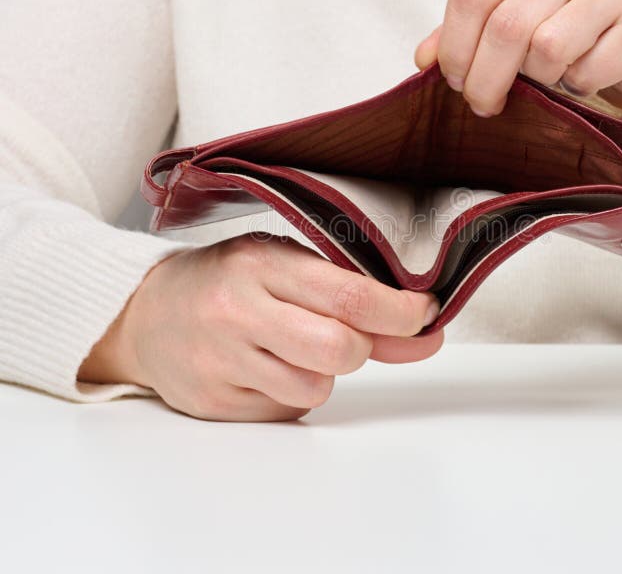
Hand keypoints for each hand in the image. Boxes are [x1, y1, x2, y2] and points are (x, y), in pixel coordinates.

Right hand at [78, 235, 442, 421]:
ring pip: (316, 388)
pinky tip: (264, 367)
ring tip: (290, 346)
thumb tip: (422, 336)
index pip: (349, 295)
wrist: (145, 314)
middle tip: (347, 335)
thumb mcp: (284, 267)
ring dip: (322, 373)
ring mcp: (221, 361)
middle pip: (339, 350)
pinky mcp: (214, 403)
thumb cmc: (226, 280)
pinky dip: (290, 393)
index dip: (400, 313)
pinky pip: (285, 411)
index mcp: (261, 264)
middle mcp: (238, 312)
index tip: (423, 316)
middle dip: (360, 349)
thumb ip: (353, 300)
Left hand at [414, 0, 621, 116]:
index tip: (455, 81)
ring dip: (539, 79)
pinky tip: (581, 79)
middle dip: (485, 80)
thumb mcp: (508, 21)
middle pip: (506, 26)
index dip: (454, 48)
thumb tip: (423, 60)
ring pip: (548, 47)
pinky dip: (577, 87)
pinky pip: (589, 71)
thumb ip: (462, 35)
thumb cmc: (562, 29)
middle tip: (484, 105)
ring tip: (546, 79)